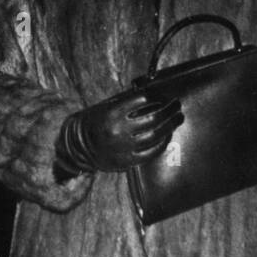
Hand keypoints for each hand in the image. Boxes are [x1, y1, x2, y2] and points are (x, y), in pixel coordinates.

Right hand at [56, 91, 181, 174]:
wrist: (79, 146)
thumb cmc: (96, 123)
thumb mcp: (106, 107)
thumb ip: (127, 103)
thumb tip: (154, 96)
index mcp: (111, 113)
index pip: (142, 99)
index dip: (158, 96)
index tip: (165, 95)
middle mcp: (117, 130)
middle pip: (154, 118)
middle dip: (169, 110)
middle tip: (177, 105)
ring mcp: (123, 147)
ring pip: (156, 135)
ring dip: (170, 125)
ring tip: (177, 118)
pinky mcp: (126, 160)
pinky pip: (151, 152)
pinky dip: (162, 143)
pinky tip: (167, 135)